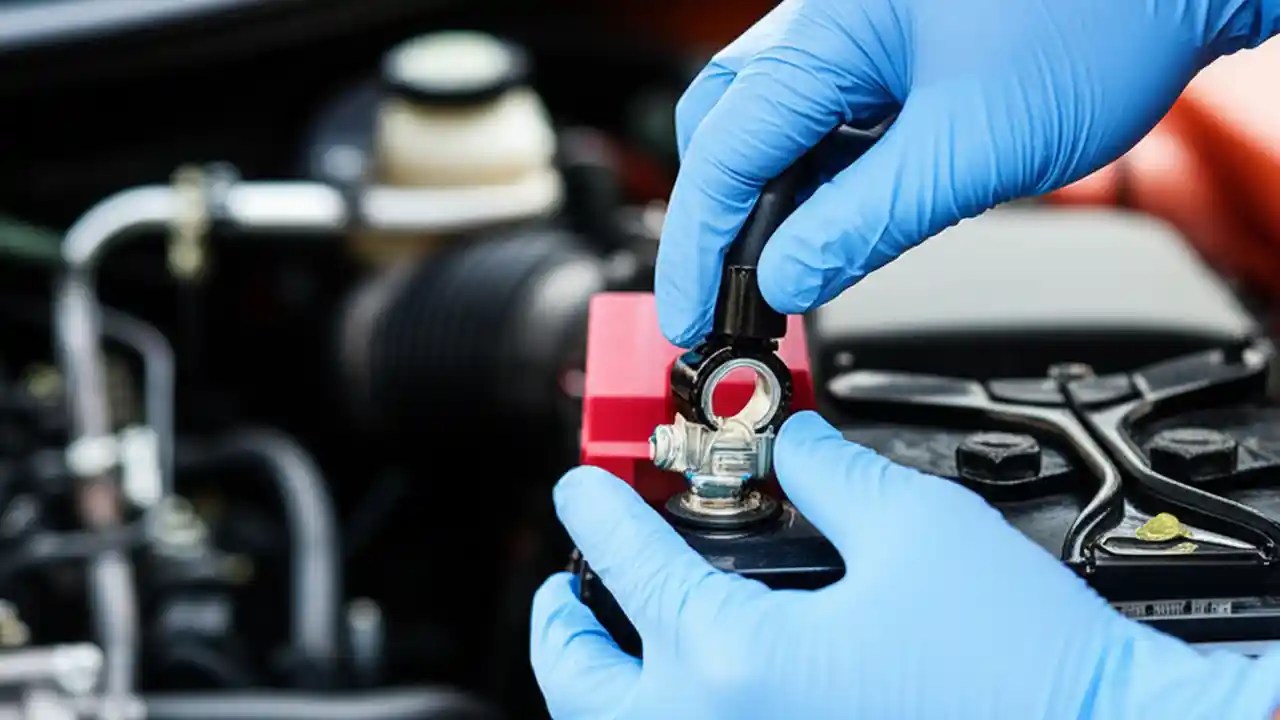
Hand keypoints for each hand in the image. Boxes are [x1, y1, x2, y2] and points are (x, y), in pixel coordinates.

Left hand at [530, 411, 1279, 719]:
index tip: (584, 486)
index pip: (627, 565)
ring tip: (611, 642)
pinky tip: (692, 693)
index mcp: (735, 659)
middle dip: (558, 625)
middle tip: (566, 583)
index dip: (596, 508)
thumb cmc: (1023, 664)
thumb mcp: (916, 526)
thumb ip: (828, 472)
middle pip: (579, 687)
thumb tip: (794, 445)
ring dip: (597, 687)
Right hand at [655, 0, 1279, 346]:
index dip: (699, 247)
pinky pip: (823, 127)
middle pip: (725, 129)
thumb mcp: (969, 151)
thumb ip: (862, 223)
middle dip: (716, 220)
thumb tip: (788, 279)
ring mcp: (855, 37)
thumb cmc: (1100, 25)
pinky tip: (826, 230)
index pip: (724, 150)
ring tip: (777, 279)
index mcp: (827, 28)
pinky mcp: (887, 59)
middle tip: (726, 301)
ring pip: (771, 130)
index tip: (692, 316)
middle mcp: (826, 22)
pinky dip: (813, 186)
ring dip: (765, 207)